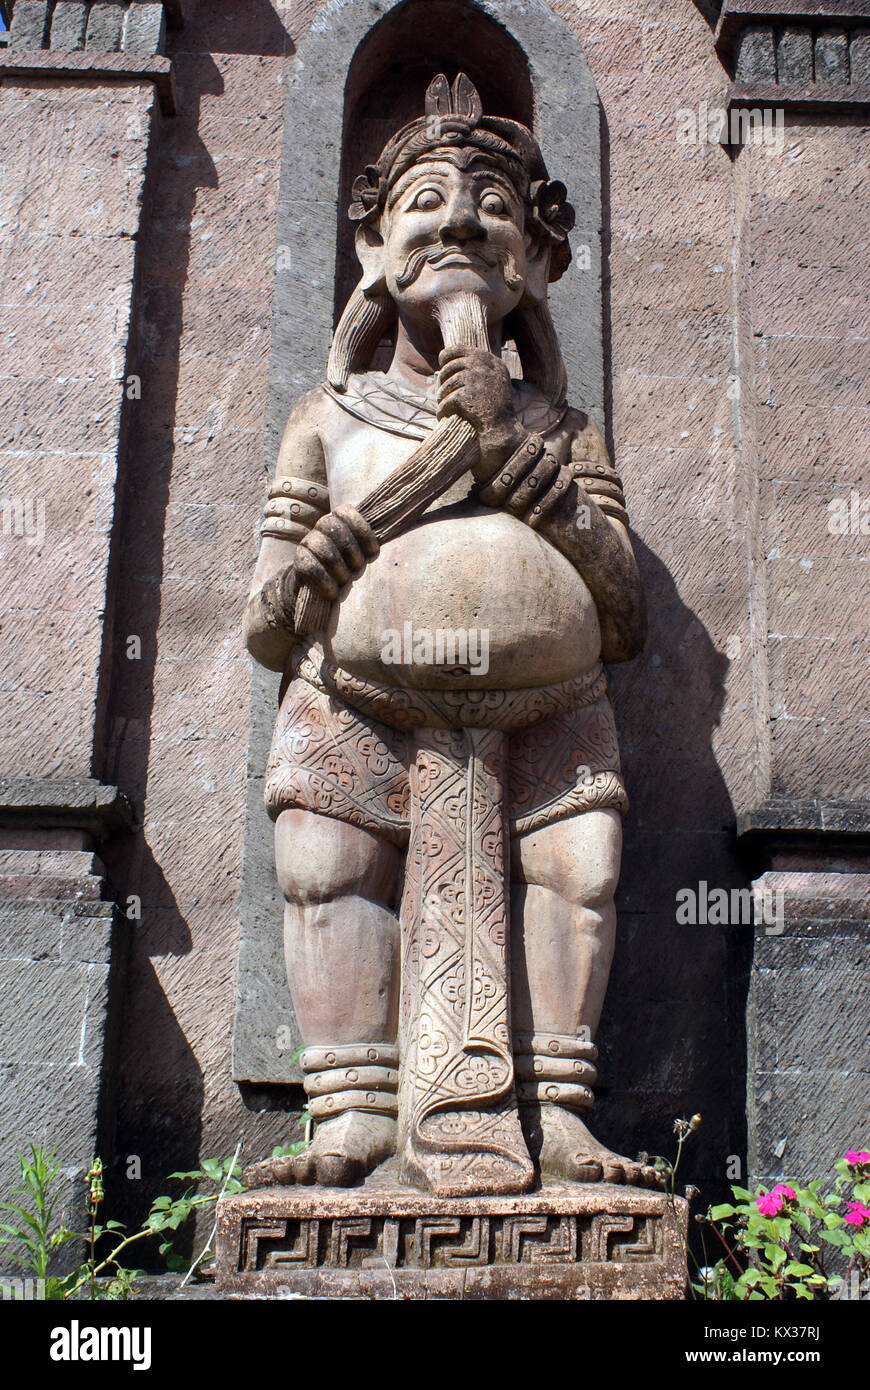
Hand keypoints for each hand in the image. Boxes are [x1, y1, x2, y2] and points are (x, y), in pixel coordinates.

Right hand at [293, 504, 378, 600]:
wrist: (316, 588)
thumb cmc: (344, 568)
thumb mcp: (359, 554)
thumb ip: (368, 544)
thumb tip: (390, 530)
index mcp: (337, 519)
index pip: (346, 512)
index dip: (363, 531)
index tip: (373, 551)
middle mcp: (319, 527)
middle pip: (336, 530)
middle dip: (353, 553)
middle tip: (358, 568)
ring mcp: (307, 543)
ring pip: (324, 550)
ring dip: (340, 570)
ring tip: (345, 581)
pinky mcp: (298, 562)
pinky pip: (311, 568)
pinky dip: (326, 582)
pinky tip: (333, 592)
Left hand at [436, 347, 524, 477]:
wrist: (503, 436)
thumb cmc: (495, 414)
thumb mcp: (493, 385)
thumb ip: (476, 371)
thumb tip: (443, 361)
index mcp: (493, 363)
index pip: (460, 350)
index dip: (448, 357)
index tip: (443, 365)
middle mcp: (485, 368)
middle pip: (450, 367)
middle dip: (444, 383)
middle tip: (444, 396)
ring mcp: (476, 381)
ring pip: (445, 386)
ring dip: (443, 400)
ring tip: (450, 410)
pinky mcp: (466, 396)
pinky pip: (444, 402)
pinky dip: (444, 413)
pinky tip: (448, 419)